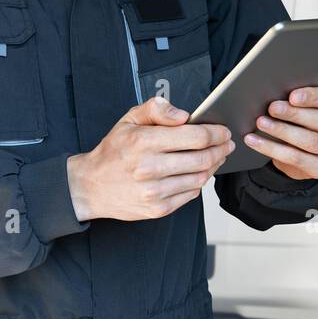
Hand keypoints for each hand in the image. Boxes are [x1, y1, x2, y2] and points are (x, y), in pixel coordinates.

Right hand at [67, 96, 233, 221]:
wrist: (90, 186)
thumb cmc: (113, 151)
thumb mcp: (128, 120)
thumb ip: (156, 109)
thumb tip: (184, 115)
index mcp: (143, 142)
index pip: (195, 136)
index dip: (216, 133)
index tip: (223, 130)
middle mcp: (149, 168)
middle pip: (203, 158)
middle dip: (221, 149)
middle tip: (227, 144)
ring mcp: (154, 191)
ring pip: (200, 177)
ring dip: (214, 165)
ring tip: (217, 156)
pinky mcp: (158, 209)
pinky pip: (191, 194)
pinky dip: (200, 182)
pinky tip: (200, 172)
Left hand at [243, 65, 317, 181]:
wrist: (307, 149)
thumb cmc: (310, 115)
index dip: (314, 97)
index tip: (292, 95)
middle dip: (294, 113)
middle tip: (272, 107)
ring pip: (309, 141)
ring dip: (282, 131)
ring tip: (262, 122)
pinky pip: (296, 159)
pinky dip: (272, 149)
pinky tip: (255, 140)